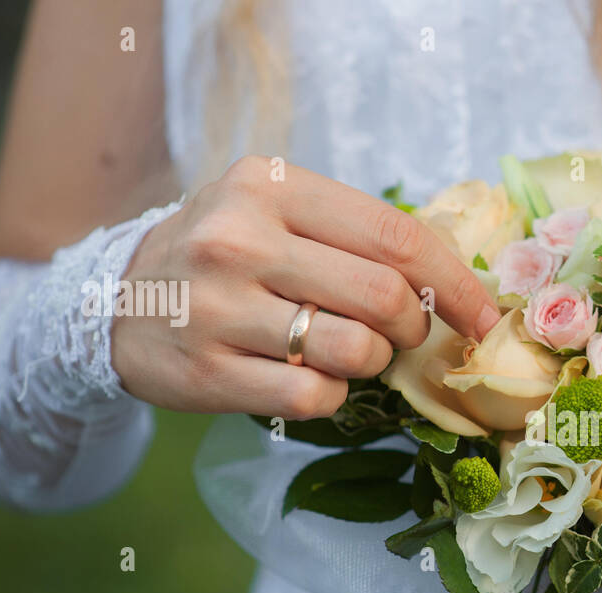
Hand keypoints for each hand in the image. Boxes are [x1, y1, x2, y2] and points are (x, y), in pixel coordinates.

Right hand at [111, 156, 499, 418]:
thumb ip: (354, 235)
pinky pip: (315, 397)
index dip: (457, 283)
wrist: (117, 303)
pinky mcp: (208, 370)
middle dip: (415, 325)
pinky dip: (332, 395)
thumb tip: (457, 282)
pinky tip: (307, 376)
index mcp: (270, 186)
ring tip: (347, 349)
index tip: (484, 317)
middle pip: (384, 296)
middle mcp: (239, 239)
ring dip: (372, 361)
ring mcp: (219, 307)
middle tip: (404, 331)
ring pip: (354, 351)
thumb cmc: (225, 257)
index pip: (396, 237)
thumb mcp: (277, 212)